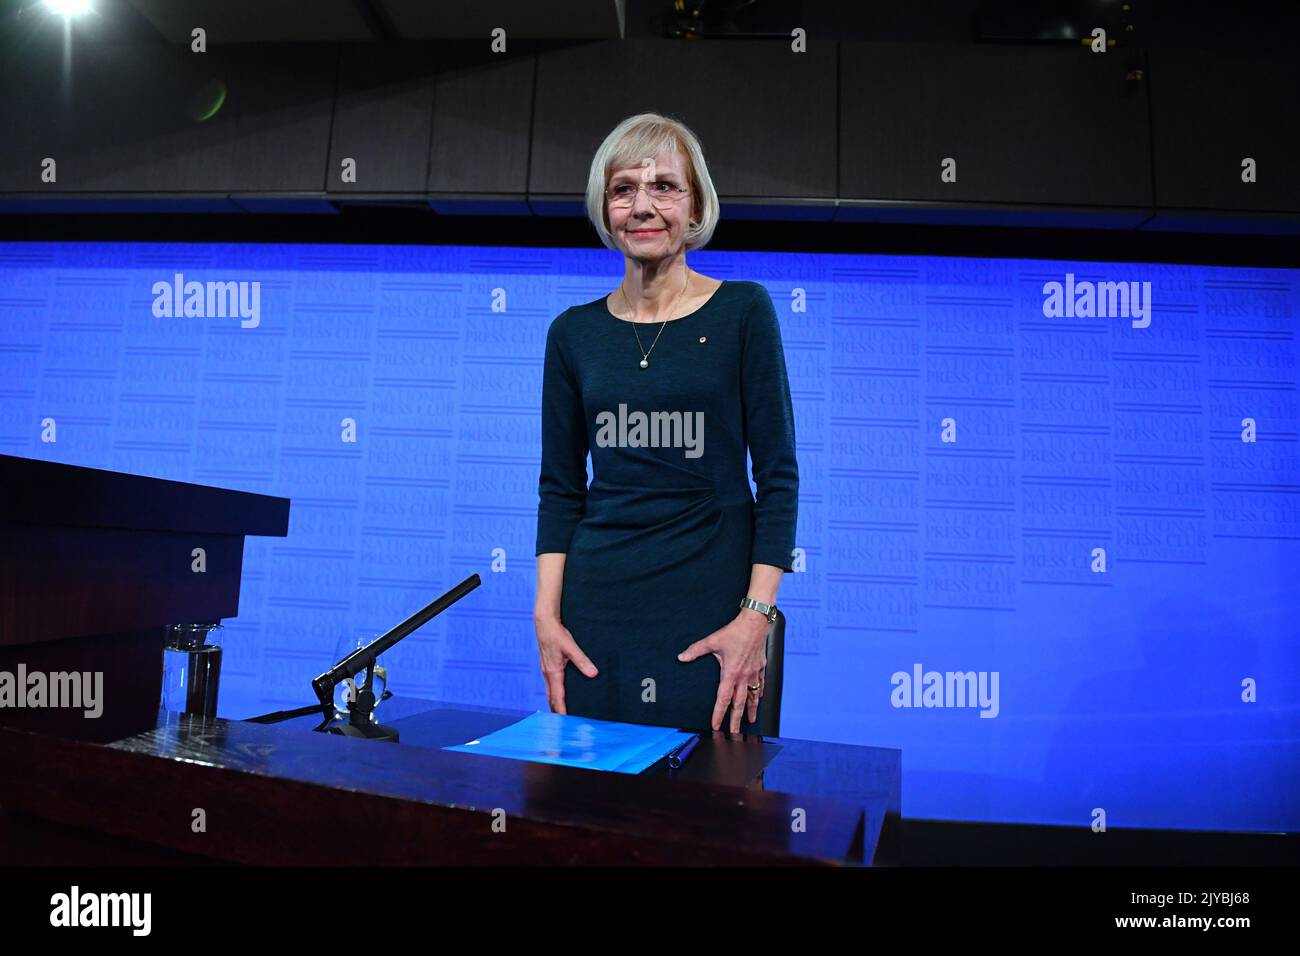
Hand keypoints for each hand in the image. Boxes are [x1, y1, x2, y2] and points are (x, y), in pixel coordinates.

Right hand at [533, 614, 597, 714]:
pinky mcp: (547, 666)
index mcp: (553, 672)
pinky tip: (560, 694)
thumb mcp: (571, 647)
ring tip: (562, 714)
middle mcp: (547, 674)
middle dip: (556, 711)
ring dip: (554, 703)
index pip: (557, 697)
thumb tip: (593, 674)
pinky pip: (549, 685)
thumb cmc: (556, 634)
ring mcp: (545, 670)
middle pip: (551, 698)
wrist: (544, 623)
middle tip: (564, 723)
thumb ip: (582, 661)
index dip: (561, 710)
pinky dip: (553, 694)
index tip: (565, 721)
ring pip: (549, 692)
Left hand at [678, 611, 768, 732]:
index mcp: (731, 673)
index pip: (723, 699)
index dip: (718, 714)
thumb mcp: (712, 641)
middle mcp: (743, 677)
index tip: (715, 726)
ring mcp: (754, 673)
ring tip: (750, 722)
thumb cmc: (735, 632)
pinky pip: (761, 685)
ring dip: (750, 711)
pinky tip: (759, 699)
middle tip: (734, 734)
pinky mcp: (761, 667)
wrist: (755, 623)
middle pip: (739, 704)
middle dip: (735, 721)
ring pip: (753, 697)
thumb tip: (681, 657)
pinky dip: (759, 694)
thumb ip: (696, 650)